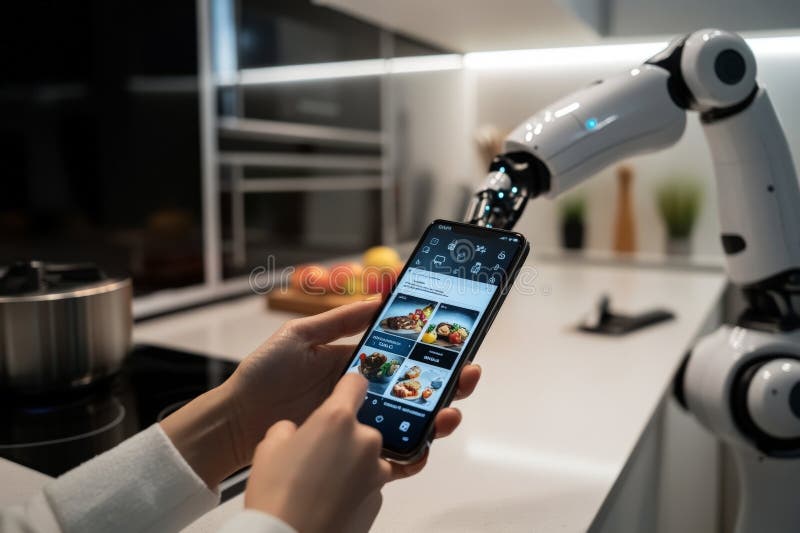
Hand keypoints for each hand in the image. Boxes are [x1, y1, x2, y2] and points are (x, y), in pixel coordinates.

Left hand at [161, 300, 480, 487]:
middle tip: (468, 374)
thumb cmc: (263, 374)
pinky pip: (389, 448)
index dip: (427, 349)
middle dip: (446, 380)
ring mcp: (359, 419)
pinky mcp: (351, 446)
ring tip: (451, 408)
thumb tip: (378, 299)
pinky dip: (413, 447)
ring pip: (409, 416)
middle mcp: (363, 389)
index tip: (453, 341)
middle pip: (414, 385)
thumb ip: (339, 319)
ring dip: (437, 412)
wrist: (238, 419)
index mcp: (354, 360)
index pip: (400, 352)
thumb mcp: (300, 335)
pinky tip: (428, 441)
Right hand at [244, 373, 389, 532]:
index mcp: (338, 420)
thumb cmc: (277, 497)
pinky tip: (327, 500)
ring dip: (349, 464)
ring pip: (365, 457)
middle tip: (314, 456)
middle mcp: (365, 441)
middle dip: (341, 437)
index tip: (345, 390)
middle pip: (359, 426)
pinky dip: (353, 488)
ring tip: (318, 484)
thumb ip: (288, 429)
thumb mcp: (269, 448)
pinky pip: (367, 483)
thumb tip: (294, 432)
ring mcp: (376, 472)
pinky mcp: (378, 500)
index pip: (357, 383)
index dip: (348, 385)